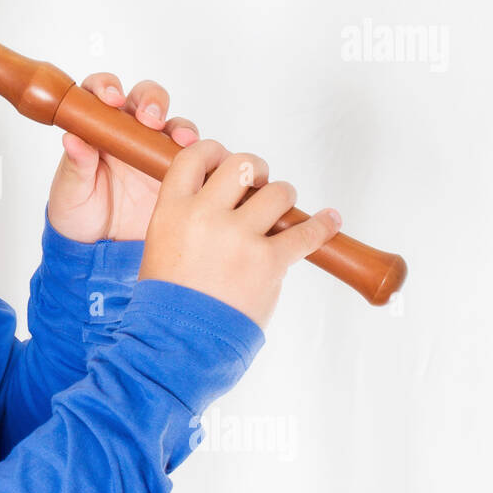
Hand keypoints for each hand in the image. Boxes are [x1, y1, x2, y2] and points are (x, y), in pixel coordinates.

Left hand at [47, 76, 199, 242]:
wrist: (100, 247)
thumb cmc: (77, 212)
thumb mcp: (69, 190)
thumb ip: (75, 165)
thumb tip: (72, 139)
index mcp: (98, 128)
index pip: (102, 93)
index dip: (107, 87)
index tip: (111, 99)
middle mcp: (129, 132)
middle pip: (146, 99)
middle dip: (151, 101)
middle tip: (150, 119)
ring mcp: (155, 151)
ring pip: (174, 124)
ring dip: (180, 127)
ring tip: (181, 141)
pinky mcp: (178, 172)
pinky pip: (196, 158)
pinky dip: (204, 156)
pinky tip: (206, 162)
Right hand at [137, 139, 342, 328]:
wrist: (180, 340)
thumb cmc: (170, 298)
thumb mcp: (161, 243)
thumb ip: (188, 214)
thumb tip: (225, 195)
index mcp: (173, 210)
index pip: (195, 156)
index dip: (214, 152)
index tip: (224, 160)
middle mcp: (205, 216)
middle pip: (242, 164)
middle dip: (256, 171)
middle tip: (259, 184)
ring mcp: (238, 237)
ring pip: (277, 192)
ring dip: (283, 198)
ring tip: (282, 211)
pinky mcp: (268, 261)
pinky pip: (306, 233)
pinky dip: (323, 225)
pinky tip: (330, 220)